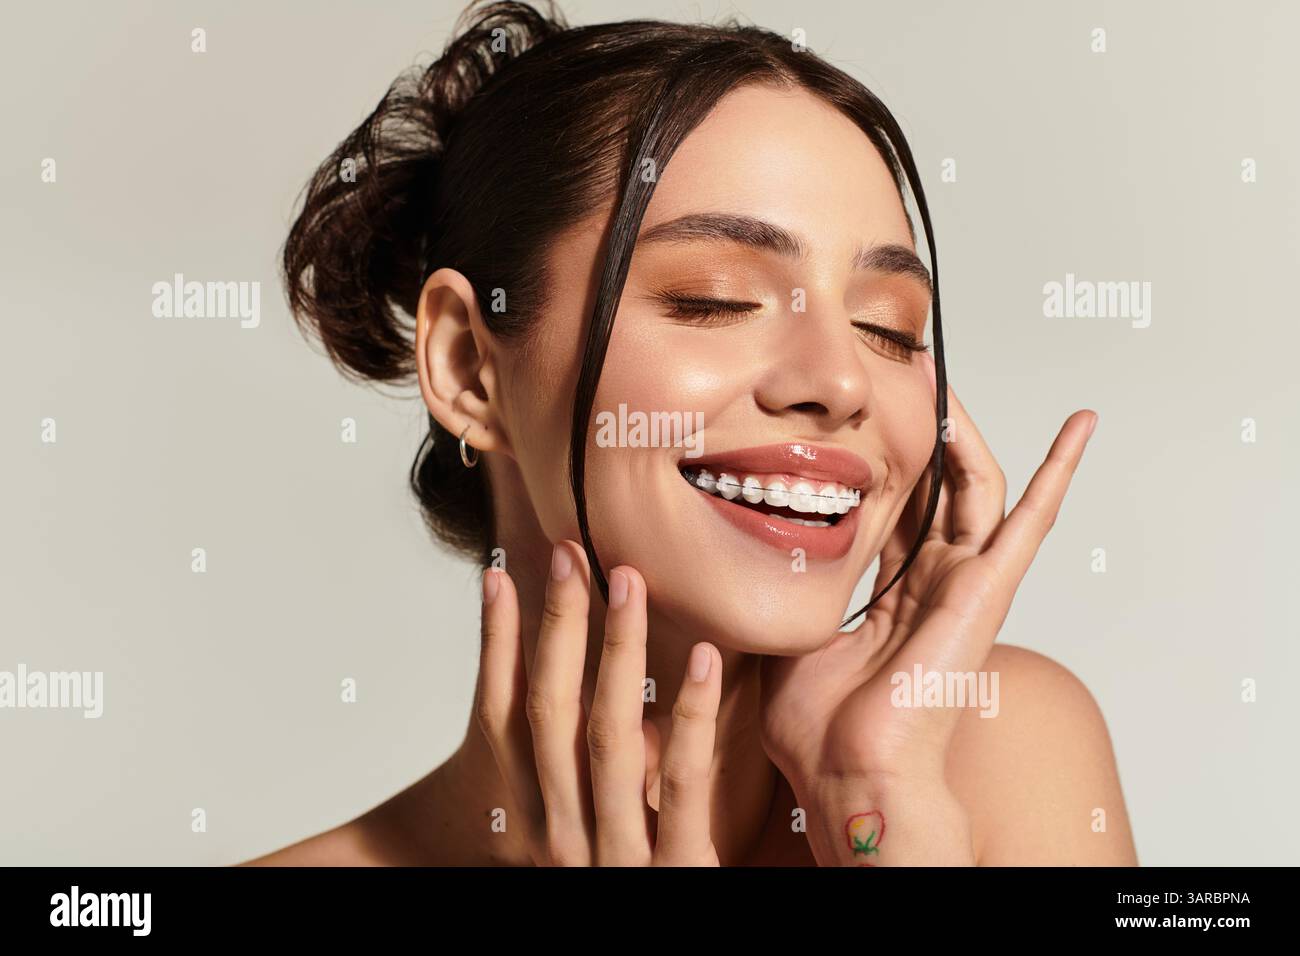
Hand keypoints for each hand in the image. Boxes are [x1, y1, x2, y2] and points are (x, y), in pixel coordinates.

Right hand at [475, 540, 722, 865]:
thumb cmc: (630, 889)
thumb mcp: (596, 836)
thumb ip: (598, 777)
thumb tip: (605, 698)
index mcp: (540, 820)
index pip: (505, 714)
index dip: (500, 642)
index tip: (504, 572)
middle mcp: (564, 835)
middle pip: (549, 714)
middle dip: (558, 629)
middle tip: (572, 553)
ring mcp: (616, 856)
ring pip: (609, 738)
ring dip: (618, 654)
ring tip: (630, 584)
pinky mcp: (677, 877)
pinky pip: (684, 788)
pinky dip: (694, 719)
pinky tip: (707, 661)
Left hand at [760, 369, 1096, 793]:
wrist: (848, 771)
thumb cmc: (820, 726)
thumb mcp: (793, 630)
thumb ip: (791, 586)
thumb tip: (752, 554)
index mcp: (896, 594)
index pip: (900, 509)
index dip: (888, 460)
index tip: (867, 414)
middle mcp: (936, 583)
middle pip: (941, 488)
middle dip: (926, 429)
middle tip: (908, 371)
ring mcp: (967, 583)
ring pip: (977, 487)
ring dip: (965, 431)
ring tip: (943, 377)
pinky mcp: (989, 588)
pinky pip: (1032, 518)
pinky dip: (1060, 470)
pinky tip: (1080, 426)